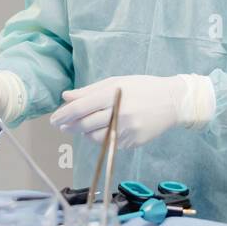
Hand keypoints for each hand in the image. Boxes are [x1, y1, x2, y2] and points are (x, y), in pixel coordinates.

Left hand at [50, 74, 213, 148]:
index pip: (80, 108)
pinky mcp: (133, 142)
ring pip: (95, 138)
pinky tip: (103, 129)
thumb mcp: (116, 82)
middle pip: (85, 124)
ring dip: (85, 133)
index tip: (53, 120)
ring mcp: (128, 130)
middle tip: (62, 125)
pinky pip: (110, 143)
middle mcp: (120, 113)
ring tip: (84, 126)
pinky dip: (102, 138)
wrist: (173, 101)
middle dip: (70, 126)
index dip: (63, 115)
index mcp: (113, 95)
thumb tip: (66, 97)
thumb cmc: (142, 87)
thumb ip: (89, 91)